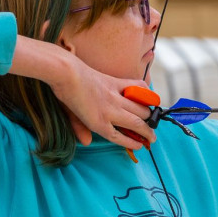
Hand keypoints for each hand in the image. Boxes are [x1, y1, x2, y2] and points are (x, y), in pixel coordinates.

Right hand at [10, 36, 156, 150]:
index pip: (139, 88)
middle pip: (142, 108)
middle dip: (150, 118)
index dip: (148, 97)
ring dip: (147, 132)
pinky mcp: (100, 122)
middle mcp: (117, 97)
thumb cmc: (69, 73)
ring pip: (137, 122)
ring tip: (152, 139)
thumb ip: (89, 105)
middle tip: (153, 125)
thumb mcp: (81, 87)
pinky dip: (130, 141)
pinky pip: (119, 135)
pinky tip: (138, 145)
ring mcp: (110, 110)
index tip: (152, 104)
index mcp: (114, 83)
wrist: (64, 71)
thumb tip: (87, 141)